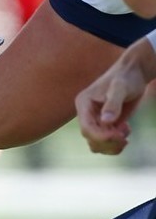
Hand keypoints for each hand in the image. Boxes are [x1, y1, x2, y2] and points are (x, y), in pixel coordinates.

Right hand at [75, 38, 155, 154]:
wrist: (135, 73)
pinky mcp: (105, 125)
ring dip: (112, 145)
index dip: (101, 136)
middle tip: (125, 138)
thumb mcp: (120, 88)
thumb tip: (105, 121)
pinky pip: (106, 142)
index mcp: (84, 103)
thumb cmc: (126, 77)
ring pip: (97, 144)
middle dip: (108, 142)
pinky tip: (127, 129)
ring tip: (126, 133)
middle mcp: (86, 114)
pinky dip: (117, 142)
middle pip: (91, 138)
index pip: (86, 127)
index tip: (118, 135)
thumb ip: (113, 104)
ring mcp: (95, 120)